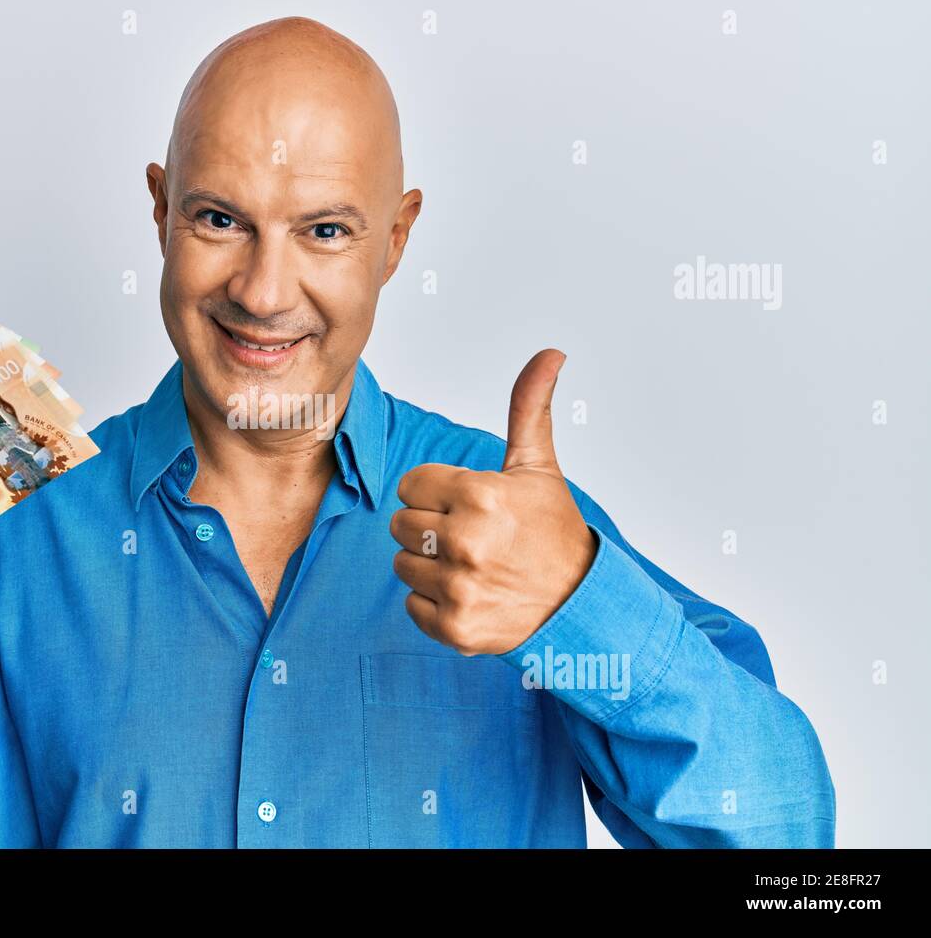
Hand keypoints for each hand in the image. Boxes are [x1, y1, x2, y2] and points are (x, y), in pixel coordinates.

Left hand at [390, 349, 596, 655]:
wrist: (581, 605)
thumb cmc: (553, 532)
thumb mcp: (538, 468)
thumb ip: (528, 409)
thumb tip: (549, 353)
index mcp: (481, 494)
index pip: (410, 484)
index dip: (435, 492)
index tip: (466, 505)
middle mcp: (466, 541)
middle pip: (400, 523)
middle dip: (428, 526)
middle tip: (471, 537)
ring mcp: (459, 588)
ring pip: (402, 563)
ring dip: (429, 566)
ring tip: (471, 567)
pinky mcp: (454, 628)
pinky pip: (411, 603)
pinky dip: (433, 603)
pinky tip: (469, 595)